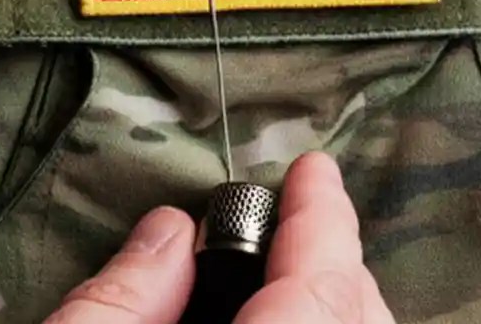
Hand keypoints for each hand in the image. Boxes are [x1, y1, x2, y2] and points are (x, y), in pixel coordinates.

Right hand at [42, 152, 395, 322]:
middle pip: (358, 318)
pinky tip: (282, 323)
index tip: (314, 171)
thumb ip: (123, 299)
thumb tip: (169, 232)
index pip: (325, 287)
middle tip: (295, 219)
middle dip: (334, 262)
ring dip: (332, 306)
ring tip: (286, 274)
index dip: (323, 219)